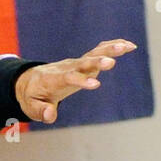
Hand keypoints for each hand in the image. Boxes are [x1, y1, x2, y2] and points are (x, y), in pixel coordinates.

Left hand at [15, 40, 136, 123]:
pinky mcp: (84, 61)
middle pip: (83, 63)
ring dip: (110, 50)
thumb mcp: (31, 107)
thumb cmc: (32, 96)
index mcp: (54, 79)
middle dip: (97, 63)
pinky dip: (112, 46)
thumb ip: (40, 111)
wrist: (31, 81)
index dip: (81, 81)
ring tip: (128, 47)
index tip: (96, 85)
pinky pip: (98, 51)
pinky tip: (129, 45)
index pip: (69, 78)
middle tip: (111, 62)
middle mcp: (67, 68)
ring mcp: (76, 63)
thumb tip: (50, 115)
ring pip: (93, 54)